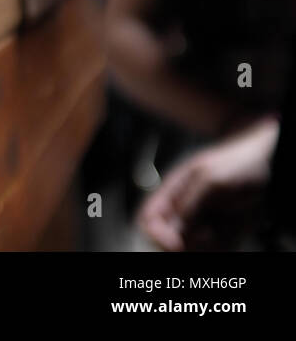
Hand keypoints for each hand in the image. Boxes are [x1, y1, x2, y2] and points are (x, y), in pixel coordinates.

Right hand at [137, 117, 278, 250]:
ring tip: (223, 229)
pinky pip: (213, 251)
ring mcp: (201, 224)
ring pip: (192, 250)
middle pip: (167, 240)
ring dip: (207, 247)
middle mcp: (183, 212)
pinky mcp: (220, 235)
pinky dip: (222, 247)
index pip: (148, 220)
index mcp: (171, 194)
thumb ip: (189, 203)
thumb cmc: (236, 163)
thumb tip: (172, 228)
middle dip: (184, 244)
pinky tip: (230, 231)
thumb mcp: (211, 179)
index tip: (176, 243)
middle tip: (207, 236)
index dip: (156, 234)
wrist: (266, 165)